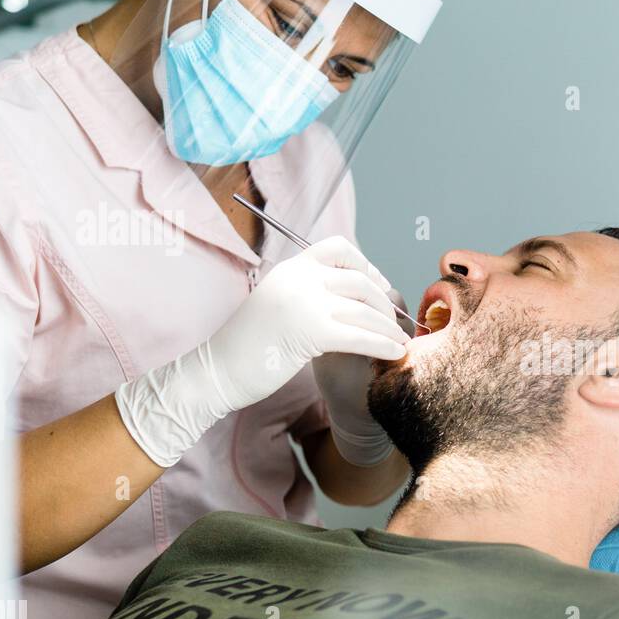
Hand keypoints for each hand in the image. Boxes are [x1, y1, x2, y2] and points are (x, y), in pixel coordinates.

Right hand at [115, 237, 408, 467]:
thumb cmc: (248, 345)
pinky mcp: (311, 332)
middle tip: (394, 322)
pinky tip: (395, 354)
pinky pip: (361, 336)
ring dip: (389, 328)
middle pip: (361, 281)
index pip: (340, 248)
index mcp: (291, 268)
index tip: (380, 285)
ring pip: (365, 310)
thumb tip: (344, 297)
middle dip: (384, 303)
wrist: (217, 370)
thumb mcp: (277, 304)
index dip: (367, 265)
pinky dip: (383, 345)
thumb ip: (306, 294)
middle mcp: (299, 279)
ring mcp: (305, 303)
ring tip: (401, 342)